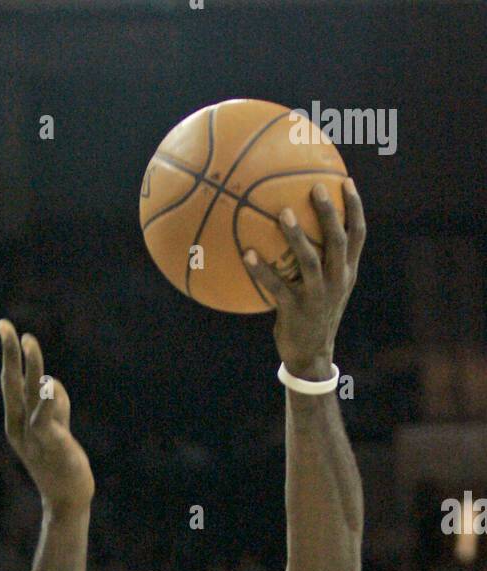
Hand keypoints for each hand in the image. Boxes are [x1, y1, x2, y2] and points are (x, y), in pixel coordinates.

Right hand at [0, 320, 93, 514]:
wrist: (67, 499)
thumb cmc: (60, 462)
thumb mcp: (55, 428)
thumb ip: (53, 405)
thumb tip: (48, 381)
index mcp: (15, 421)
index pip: (10, 381)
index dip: (9, 354)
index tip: (6, 326)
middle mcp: (19, 426)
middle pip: (11, 381)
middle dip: (9, 352)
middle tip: (4, 324)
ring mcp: (33, 435)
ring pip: (30, 392)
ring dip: (31, 364)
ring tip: (29, 340)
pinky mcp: (52, 443)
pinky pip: (46, 417)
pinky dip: (45, 400)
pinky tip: (45, 384)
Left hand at [244, 179, 365, 379]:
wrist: (311, 356)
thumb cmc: (313, 314)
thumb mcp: (326, 288)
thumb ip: (321, 261)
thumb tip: (298, 229)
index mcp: (346, 273)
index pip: (358, 235)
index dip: (355, 208)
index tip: (346, 181)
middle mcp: (337, 281)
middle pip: (338, 241)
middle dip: (329, 213)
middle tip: (315, 187)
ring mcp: (317, 296)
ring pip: (310, 260)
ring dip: (297, 236)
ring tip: (283, 212)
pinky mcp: (296, 310)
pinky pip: (277, 287)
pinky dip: (262, 270)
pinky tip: (247, 254)